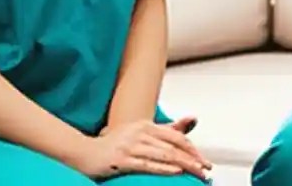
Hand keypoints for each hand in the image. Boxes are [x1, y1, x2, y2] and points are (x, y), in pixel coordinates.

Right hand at [70, 120, 212, 179]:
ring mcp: (130, 145)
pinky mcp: (121, 159)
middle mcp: (140, 132)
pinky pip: (147, 164)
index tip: (205, 161)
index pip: (177, 137)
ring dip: (184, 165)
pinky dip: (164, 167)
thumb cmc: (116, 146)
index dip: (193, 149)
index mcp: (146, 125)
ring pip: (164, 155)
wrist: (85, 153)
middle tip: (206, 169)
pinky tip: (176, 171)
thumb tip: (193, 119)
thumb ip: (166, 131)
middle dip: (193, 158)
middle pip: (174, 146)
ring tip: (197, 173)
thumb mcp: (141, 135)